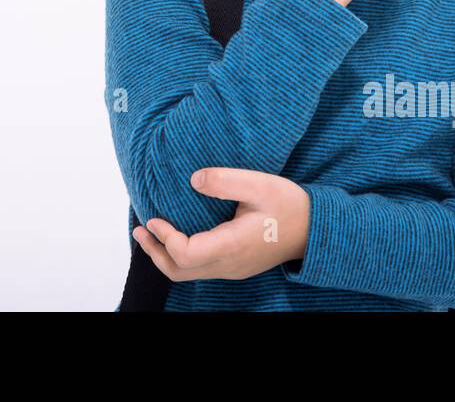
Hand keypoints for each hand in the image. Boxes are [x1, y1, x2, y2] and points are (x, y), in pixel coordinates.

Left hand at [131, 168, 309, 282]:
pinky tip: (175, 237)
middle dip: (154, 251)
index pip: (185, 254)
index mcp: (232, 246)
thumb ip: (225, 181)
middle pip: (179, 271)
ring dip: (165, 256)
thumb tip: (193, 179)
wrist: (315, 230)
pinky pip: (200, 269)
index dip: (164, 238)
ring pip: (188, 274)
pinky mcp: (235, 267)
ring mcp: (232, 270)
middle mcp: (228, 265)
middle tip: (139, 229)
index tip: (153, 217)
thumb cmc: (289, 205)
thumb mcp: (259, 184)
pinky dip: (180, 256)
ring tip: (149, 234)